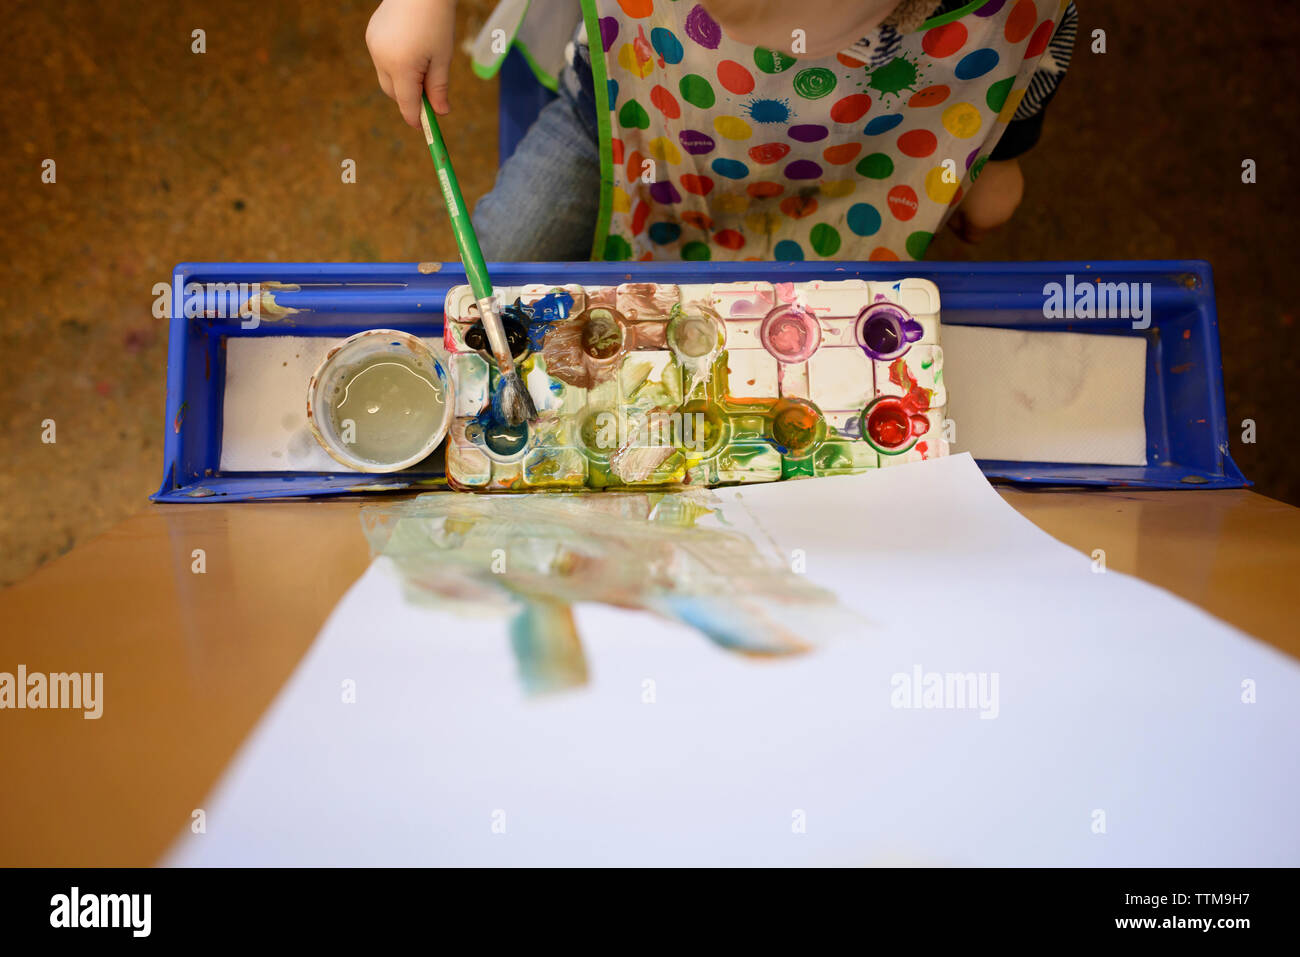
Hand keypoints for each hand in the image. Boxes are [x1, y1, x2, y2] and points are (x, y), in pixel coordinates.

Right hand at [366, 0, 456, 125]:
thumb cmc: (436, 20)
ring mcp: (373, 46)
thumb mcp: (442, 57)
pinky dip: (395, 64)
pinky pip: (382, 60)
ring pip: (387, 77)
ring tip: (423, 63)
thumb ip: (439, 88)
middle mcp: (382, 58)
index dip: (416, 119)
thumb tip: (441, 113)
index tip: (424, 128)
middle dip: (409, 98)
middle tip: (430, 95)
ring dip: (402, 80)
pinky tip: (410, 49)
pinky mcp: (371, 35)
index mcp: (401, 66)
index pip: (406, 104)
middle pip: (394, 93)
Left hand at [948, 157, 1023, 242]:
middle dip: (973, 217)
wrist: (990, 146)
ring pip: (996, 211)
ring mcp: (1013, 202)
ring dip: (986, 204)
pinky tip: (987, 177)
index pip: (971, 238)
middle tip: (961, 200)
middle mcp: (1001, 218)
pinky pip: (1004, 196)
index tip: (951, 216)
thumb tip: (942, 229)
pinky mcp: (1019, 186)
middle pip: (985, 226)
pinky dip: (995, 192)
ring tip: (975, 186)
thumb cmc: (961, 175)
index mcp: (983, 224)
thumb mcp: (948, 199)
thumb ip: (947, 218)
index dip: (959, 230)